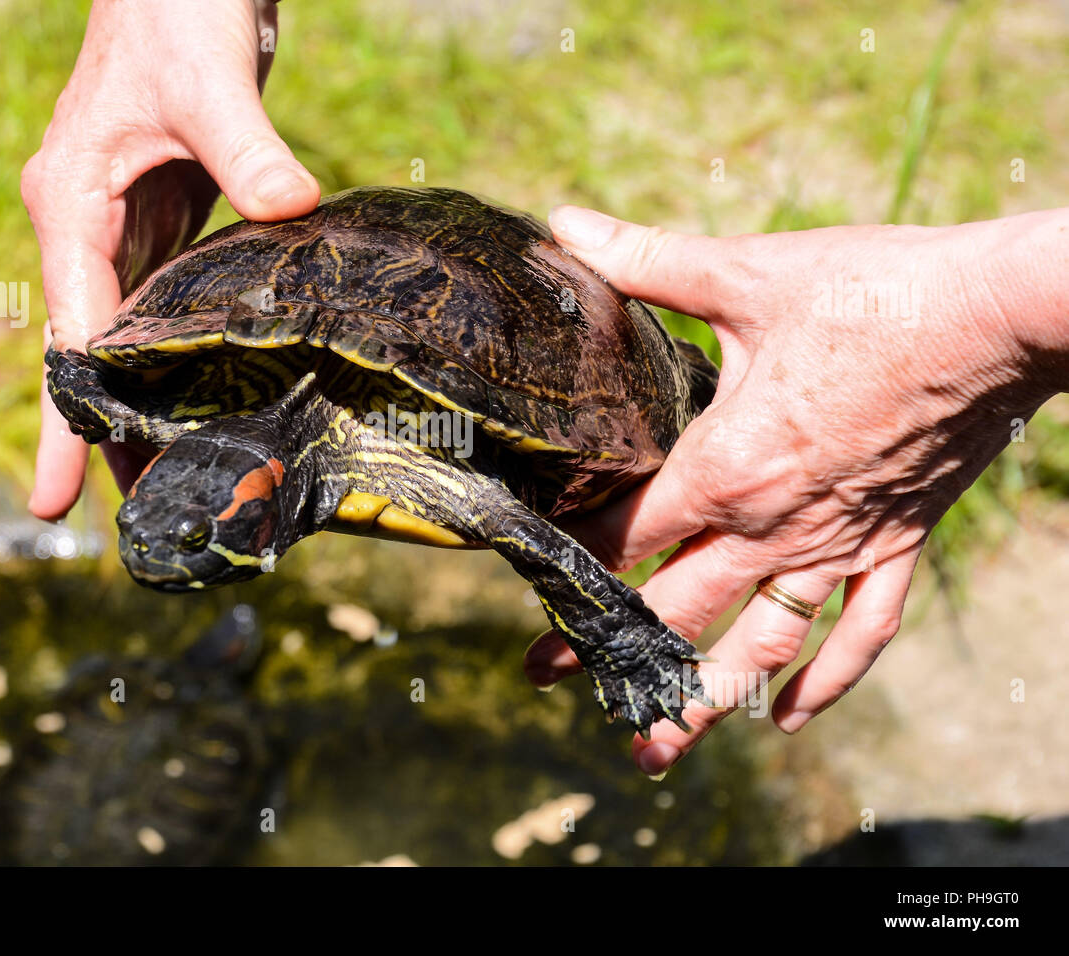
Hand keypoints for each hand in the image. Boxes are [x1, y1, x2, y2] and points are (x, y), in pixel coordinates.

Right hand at [22, 0, 318, 518]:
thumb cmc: (176, 9)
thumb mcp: (208, 80)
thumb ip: (245, 148)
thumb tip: (291, 208)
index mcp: (71, 202)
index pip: (70, 328)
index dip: (71, 415)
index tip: (61, 496)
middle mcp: (87, 225)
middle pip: (91, 351)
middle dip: (106, 433)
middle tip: (137, 518)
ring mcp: (124, 226)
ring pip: (130, 337)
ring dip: (147, 405)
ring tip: (176, 482)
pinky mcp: (166, 219)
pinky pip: (167, 304)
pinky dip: (182, 357)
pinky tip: (210, 399)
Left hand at [525, 204, 1068, 774]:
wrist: (1000, 314)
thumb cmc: (874, 291)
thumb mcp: (748, 274)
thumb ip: (646, 261)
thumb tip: (562, 224)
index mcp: (729, 465)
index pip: (625, 530)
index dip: (567, 556)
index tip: (525, 583)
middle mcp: (776, 525)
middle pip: (673, 606)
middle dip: (604, 645)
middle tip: (544, 677)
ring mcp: (839, 544)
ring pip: (761, 645)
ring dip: (703, 699)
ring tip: (653, 746)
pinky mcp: (895, 544)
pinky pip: (861, 633)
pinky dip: (827, 681)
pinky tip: (789, 718)